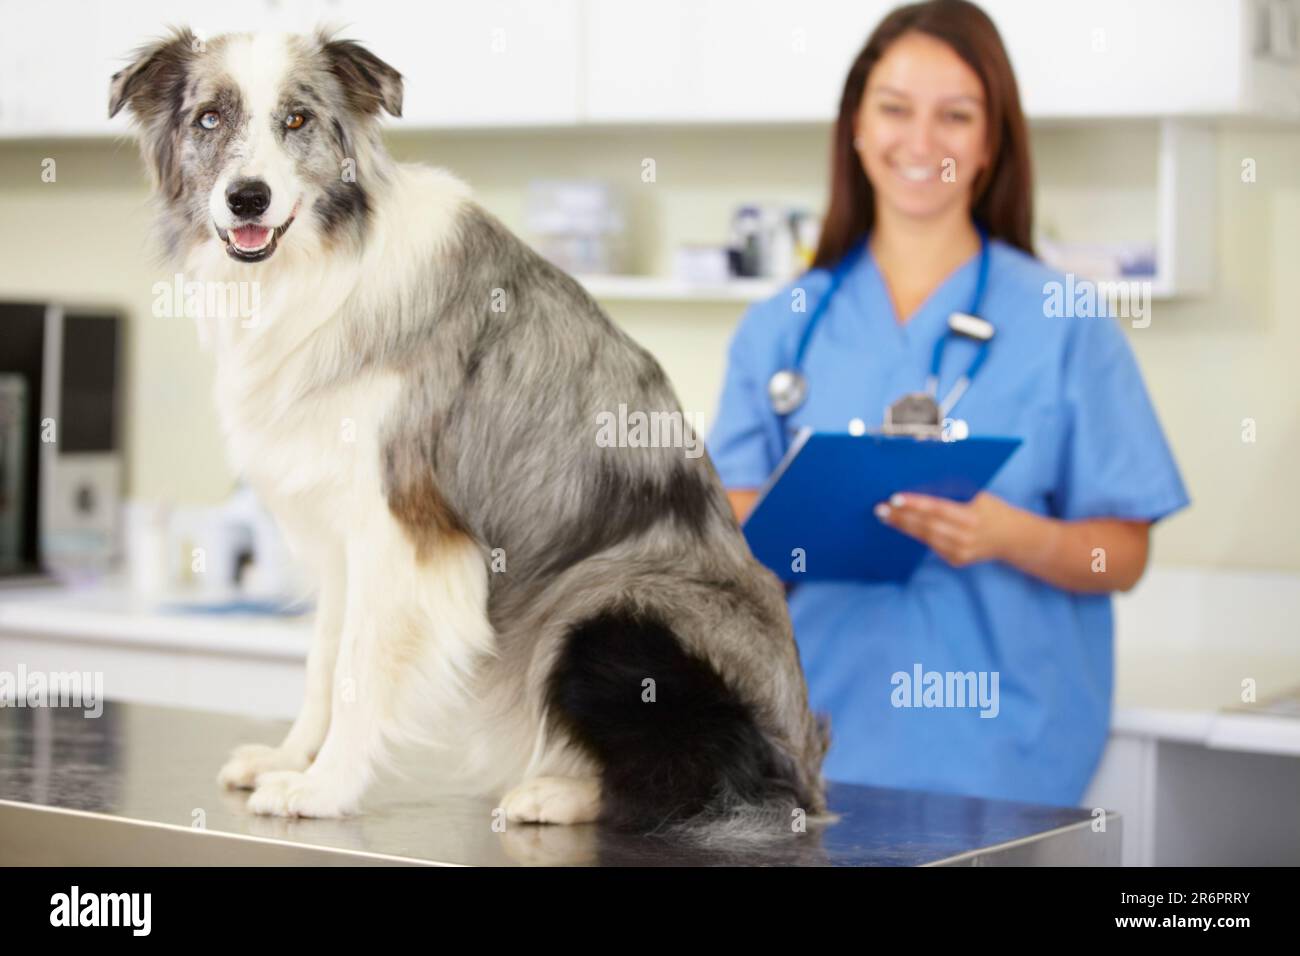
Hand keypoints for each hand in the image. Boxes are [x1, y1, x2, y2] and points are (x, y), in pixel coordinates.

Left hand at [874, 491, 1015, 567]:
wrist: (1011, 537)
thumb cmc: (990, 508)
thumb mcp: (978, 495)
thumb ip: (954, 492)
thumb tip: (919, 482)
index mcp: (972, 516)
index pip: (938, 508)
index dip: (915, 503)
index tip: (894, 497)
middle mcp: (966, 536)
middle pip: (927, 525)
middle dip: (901, 516)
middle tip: (880, 508)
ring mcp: (961, 551)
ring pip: (926, 537)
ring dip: (903, 526)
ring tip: (885, 516)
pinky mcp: (957, 560)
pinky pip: (932, 546)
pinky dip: (917, 535)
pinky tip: (902, 526)